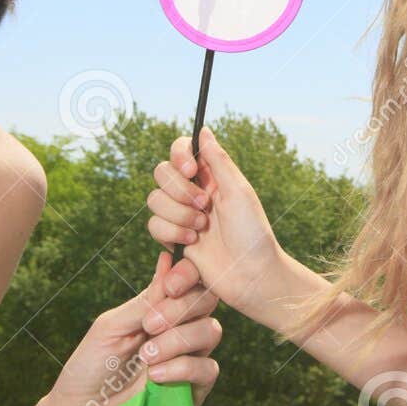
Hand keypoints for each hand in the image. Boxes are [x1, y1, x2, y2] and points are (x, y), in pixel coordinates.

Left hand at [47, 252, 221, 405]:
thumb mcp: (112, 326)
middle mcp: (178, 331)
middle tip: (149, 325)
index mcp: (160, 311)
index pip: (190, 282)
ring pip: (210, 332)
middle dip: (181, 308)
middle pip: (207, 302)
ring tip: (146, 356)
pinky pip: (208, 369)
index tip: (169, 287)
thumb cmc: (90, 368)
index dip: (188, 276)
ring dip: (177, 339)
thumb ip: (145, 300)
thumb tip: (167, 260)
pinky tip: (155, 376)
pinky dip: (182, 367)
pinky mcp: (193, 391)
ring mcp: (188, 360)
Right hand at [147, 126, 285, 315]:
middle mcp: (193, 192)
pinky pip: (154, 225)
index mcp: (211, 176)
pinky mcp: (173, 237)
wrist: (249, 275)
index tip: (190, 171)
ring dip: (178, 214)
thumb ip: (219, 160)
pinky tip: (193, 241)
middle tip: (204, 206)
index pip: (181, 150)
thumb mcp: (239, 192)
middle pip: (161, 173)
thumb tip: (203, 130)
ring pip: (154, 200)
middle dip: (179, 190)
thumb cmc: (252, 233)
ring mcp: (181, 214)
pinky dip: (172, 232)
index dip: (179, 156)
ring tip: (202, 228)